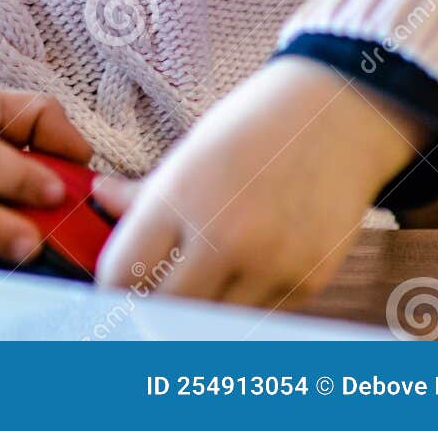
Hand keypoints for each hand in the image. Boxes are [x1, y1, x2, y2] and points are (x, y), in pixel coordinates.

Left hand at [93, 56, 431, 309]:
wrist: (336, 116)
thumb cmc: (254, 127)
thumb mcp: (190, 150)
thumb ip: (143, 192)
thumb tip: (101, 198)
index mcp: (181, 195)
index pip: (122, 274)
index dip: (114, 288)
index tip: (118, 290)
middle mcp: (223, 235)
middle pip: (165, 311)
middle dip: (156, 306)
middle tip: (159, 293)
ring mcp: (269, 264)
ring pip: (213, 322)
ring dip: (204, 308)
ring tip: (210, 275)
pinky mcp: (306, 282)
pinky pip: (259, 315)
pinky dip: (247, 301)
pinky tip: (253, 266)